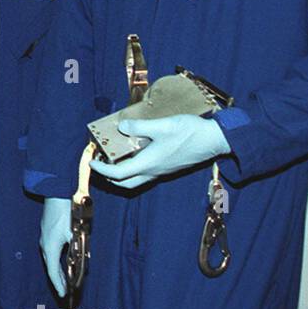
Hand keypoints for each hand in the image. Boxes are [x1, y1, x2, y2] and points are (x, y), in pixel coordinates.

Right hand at [40, 197, 71, 297]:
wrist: (55, 193)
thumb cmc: (65, 213)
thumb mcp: (74, 232)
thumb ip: (77, 248)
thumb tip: (82, 260)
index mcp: (50, 248)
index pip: (53, 272)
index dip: (58, 284)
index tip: (62, 294)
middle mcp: (45, 245)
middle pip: (51, 267)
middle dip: (58, 280)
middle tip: (64, 291)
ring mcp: (44, 239)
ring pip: (50, 260)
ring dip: (58, 271)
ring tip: (64, 280)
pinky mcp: (46, 233)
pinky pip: (51, 252)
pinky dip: (56, 261)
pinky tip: (62, 261)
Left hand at [89, 115, 228, 188]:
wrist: (215, 140)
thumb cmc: (190, 132)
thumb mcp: (162, 125)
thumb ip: (139, 126)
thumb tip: (122, 127)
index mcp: (148, 164)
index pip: (117, 174)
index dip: (101, 170)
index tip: (91, 162)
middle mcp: (153, 171)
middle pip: (125, 183)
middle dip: (109, 176)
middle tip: (100, 163)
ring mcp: (162, 171)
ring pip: (135, 180)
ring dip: (121, 174)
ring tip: (114, 158)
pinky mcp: (168, 167)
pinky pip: (146, 173)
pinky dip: (134, 168)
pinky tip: (134, 152)